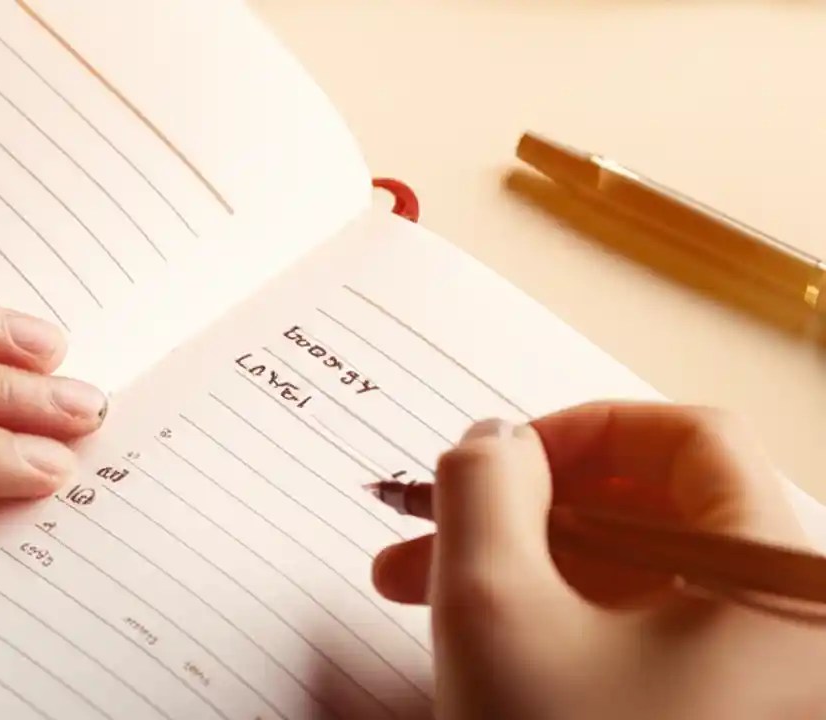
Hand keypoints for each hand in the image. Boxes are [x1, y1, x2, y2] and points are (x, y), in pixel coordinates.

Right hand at [372, 403, 825, 719]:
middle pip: (657, 507)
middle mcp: (787, 630)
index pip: (692, 440)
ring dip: (522, 566)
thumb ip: (485, 492)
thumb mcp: (496, 613)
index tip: (495, 458)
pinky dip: (554, 618)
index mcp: (779, 591)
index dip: (580, 428)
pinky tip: (481, 639)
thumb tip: (492, 439)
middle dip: (525, 511)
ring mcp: (754, 683)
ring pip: (633, 577)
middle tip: (433, 530)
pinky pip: (635, 635)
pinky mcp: (713, 716)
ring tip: (423, 589)